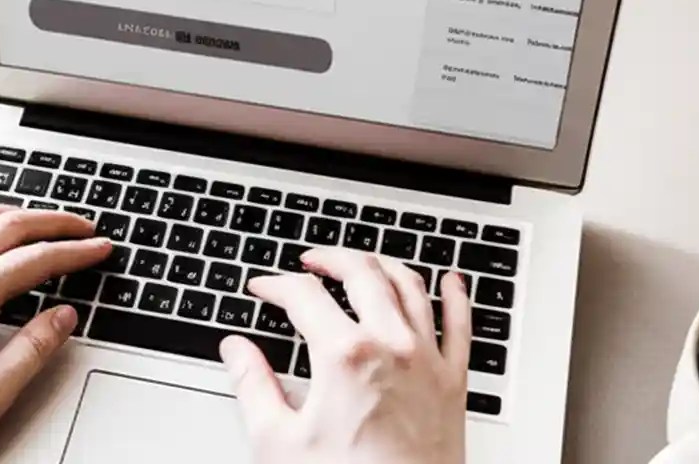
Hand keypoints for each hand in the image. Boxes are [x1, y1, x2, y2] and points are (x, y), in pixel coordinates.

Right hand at [220, 249, 471, 463]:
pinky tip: (451, 281)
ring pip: (410, 286)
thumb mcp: (278, 441)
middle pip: (361, 272)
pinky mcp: (454, 382)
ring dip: (382, 264)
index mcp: (344, 356)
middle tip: (310, 261)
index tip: (263, 288)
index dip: (276, 285)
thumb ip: (253, 386)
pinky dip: (456, 296)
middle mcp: (391, 346)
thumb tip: (236, 350)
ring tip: (362, 262)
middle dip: (329, 258)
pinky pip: (462, 325)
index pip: (304, 295)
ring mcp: (427, 361)